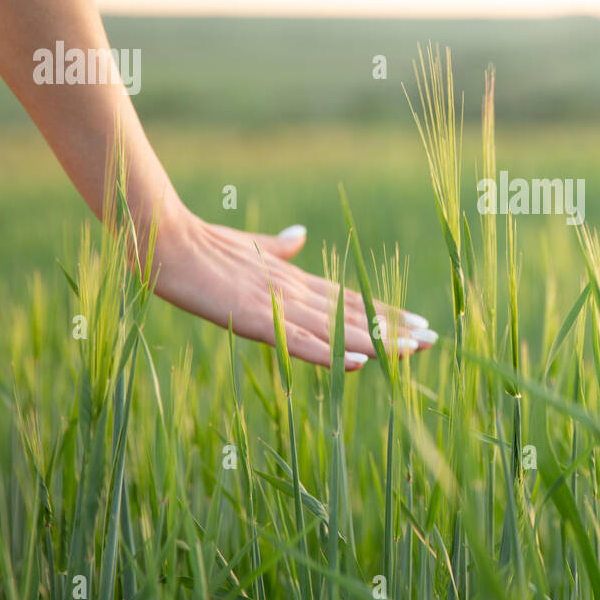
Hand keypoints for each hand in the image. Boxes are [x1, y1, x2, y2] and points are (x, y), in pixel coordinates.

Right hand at [149, 209, 435, 369]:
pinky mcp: (256, 317)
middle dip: (394, 328)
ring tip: (412, 352)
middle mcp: (294, 290)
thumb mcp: (248, 247)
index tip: (418, 323)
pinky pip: (299, 340)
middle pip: (354, 312)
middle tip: (434, 339)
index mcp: (293, 277)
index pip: (350, 298)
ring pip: (336, 327)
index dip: (384, 312)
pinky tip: (358, 363)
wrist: (165, 240)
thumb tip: (300, 236)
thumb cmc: (201, 244)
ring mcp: (277, 304)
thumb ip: (277, 248)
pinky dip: (330, 352)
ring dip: (376, 342)